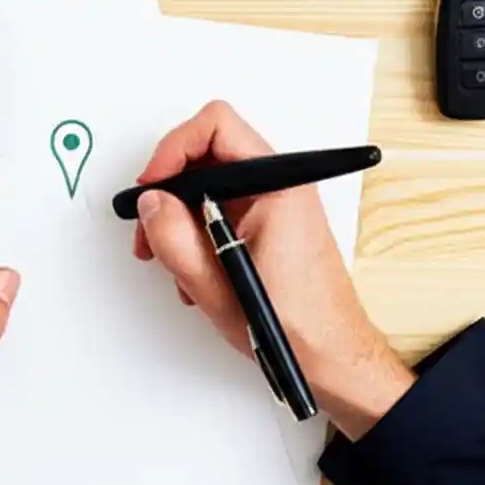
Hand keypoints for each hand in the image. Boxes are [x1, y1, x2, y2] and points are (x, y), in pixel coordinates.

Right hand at [132, 101, 412, 439]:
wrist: (334, 358)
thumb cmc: (296, 327)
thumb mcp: (218, 285)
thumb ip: (175, 238)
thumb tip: (151, 203)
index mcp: (278, 186)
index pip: (216, 126)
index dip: (173, 149)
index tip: (151, 185)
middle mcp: (281, 186)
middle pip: (208, 153)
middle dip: (169, 188)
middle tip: (150, 226)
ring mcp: (276, 204)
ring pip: (210, 184)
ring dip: (180, 216)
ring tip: (170, 257)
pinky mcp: (270, 223)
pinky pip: (222, 208)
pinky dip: (198, 232)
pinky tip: (196, 271)